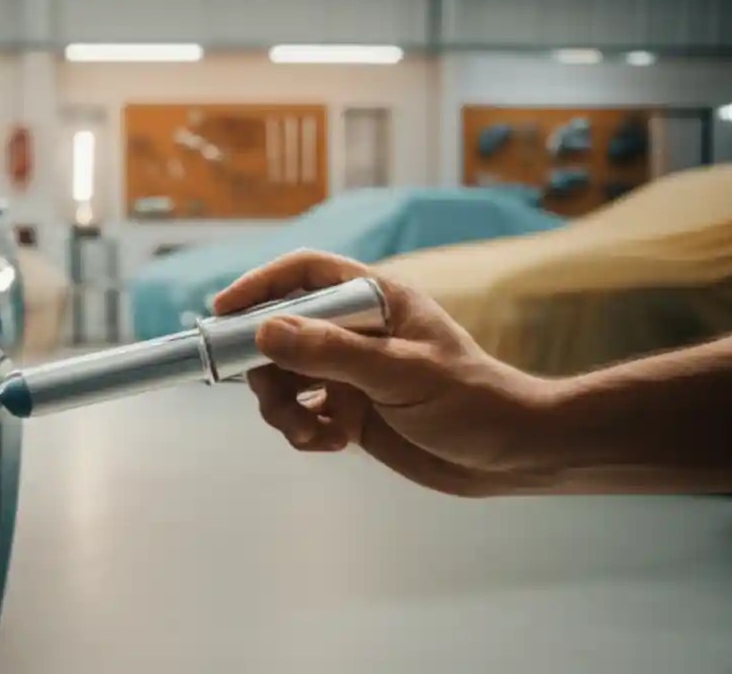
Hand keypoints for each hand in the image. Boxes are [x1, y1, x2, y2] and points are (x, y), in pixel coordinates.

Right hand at [213, 250, 553, 496]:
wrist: (510, 456)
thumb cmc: (470, 400)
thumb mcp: (398, 373)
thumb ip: (330, 351)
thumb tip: (264, 331)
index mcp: (373, 300)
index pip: (302, 274)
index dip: (258, 286)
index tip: (221, 311)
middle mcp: (356, 331)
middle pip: (279, 333)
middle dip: (266, 369)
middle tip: (271, 399)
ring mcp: (351, 371)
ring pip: (284, 380)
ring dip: (283, 410)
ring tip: (311, 433)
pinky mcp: (351, 410)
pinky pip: (302, 416)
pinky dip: (305, 432)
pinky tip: (334, 444)